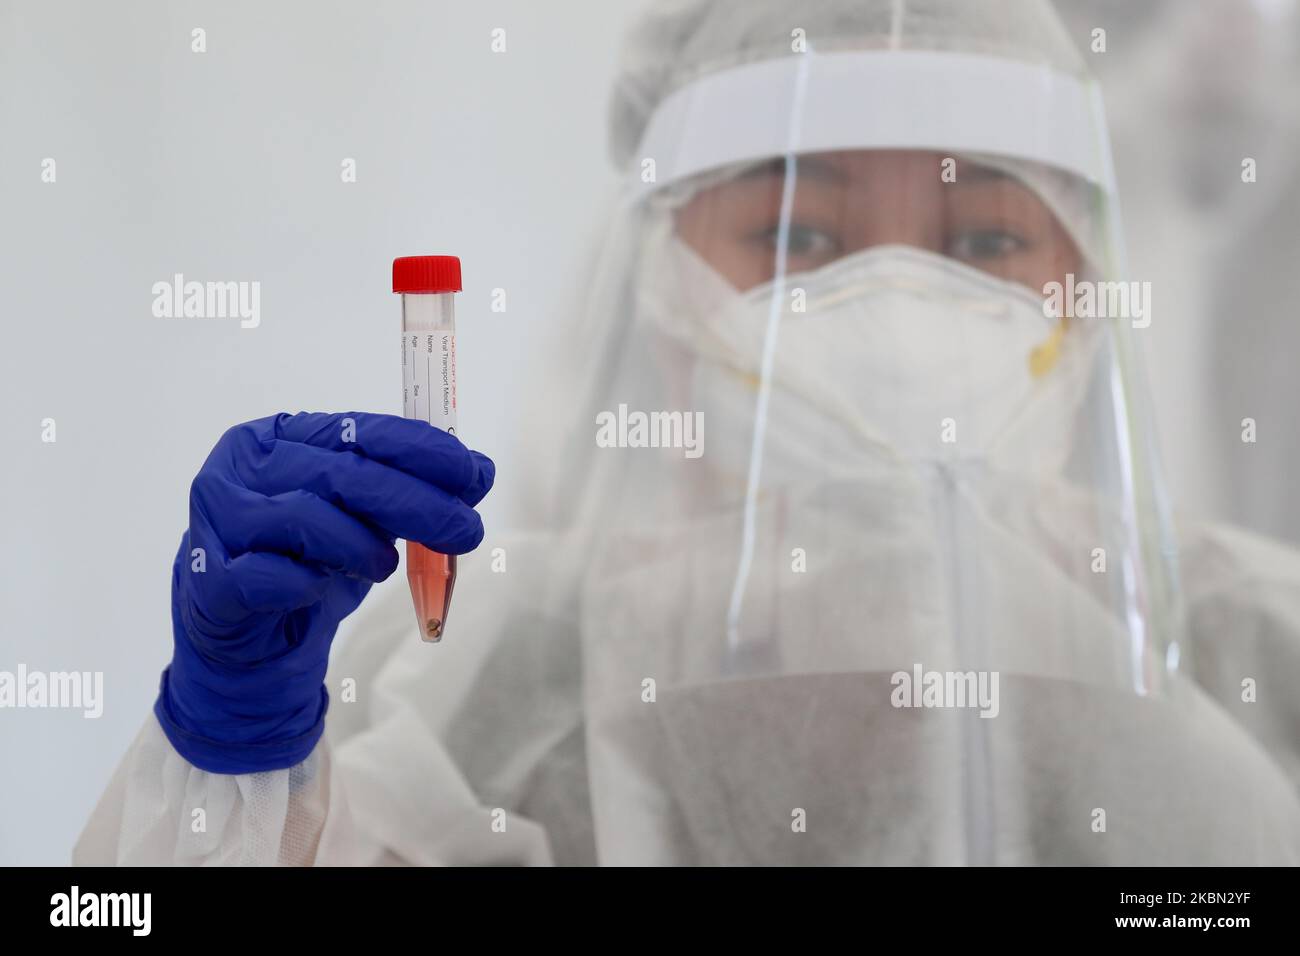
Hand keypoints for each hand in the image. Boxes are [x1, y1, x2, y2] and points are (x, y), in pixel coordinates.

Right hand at [154, 411, 493, 773]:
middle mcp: (241, 466)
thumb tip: (481, 470)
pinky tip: (323, 588)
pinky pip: (268, 576)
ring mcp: (216, 521)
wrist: (253, 642)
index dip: (421, 449)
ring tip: (387, 566)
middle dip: (416, 501)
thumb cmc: (309, 563)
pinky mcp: (209, 580)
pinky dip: (309, 583)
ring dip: (363, 544)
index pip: (358, 430)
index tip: (473, 474)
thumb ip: (411, 488)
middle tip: (466, 531)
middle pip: (341, 473)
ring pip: (305, 516)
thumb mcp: (367, 519)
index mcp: (280, 436)